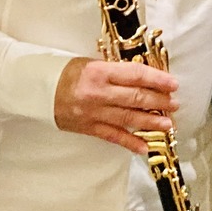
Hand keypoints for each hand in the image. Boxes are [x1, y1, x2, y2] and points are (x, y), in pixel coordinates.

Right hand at [53, 57, 179, 155]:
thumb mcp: (91, 64)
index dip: (157, 80)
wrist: (37, 90)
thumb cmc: (67, 73)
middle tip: (174, 105)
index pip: (135, 75)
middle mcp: (98, 93)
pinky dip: (130, 142)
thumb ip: (116, 72)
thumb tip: (144, 79)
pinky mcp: (88, 127)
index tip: (173, 84)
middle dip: (159, 102)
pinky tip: (145, 146)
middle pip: (136, 98)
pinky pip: (113, 136)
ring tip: (168, 125)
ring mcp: (93, 112)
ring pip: (128, 118)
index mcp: (99, 72)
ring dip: (151, 123)